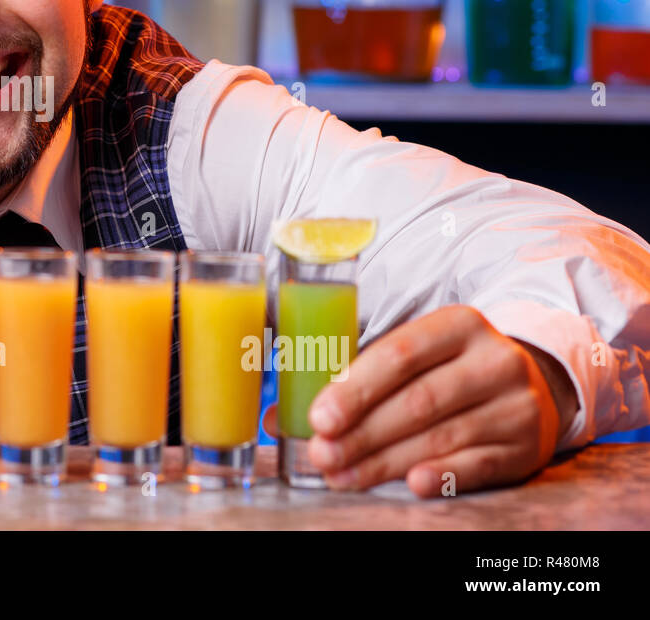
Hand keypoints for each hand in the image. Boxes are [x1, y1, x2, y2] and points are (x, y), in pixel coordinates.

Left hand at [302, 305, 575, 497]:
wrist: (532, 386)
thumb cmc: (449, 369)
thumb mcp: (417, 356)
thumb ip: (355, 379)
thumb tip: (277, 419)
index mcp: (458, 324)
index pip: (401, 354)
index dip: (356, 388)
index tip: (319, 418)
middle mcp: (493, 360)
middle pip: (419, 400)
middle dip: (363, 432)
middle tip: (322, 454)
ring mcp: (515, 404)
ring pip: (442, 436)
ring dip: (386, 461)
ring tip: (343, 475)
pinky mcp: (526, 446)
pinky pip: (480, 465)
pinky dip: (443, 476)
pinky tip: (410, 484)